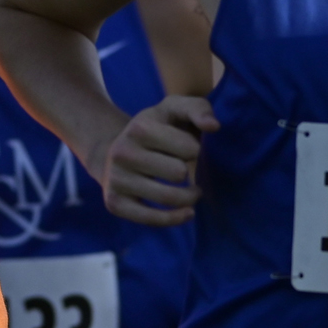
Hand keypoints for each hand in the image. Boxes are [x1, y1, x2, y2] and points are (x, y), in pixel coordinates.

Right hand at [93, 96, 217, 226]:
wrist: (114, 152)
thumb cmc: (155, 130)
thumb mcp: (174, 110)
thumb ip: (198, 108)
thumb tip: (213, 126)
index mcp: (139, 127)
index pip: (189, 148)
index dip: (195, 149)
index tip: (188, 148)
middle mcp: (122, 153)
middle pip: (178, 173)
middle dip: (190, 173)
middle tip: (186, 171)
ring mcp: (116, 179)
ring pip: (168, 198)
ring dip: (189, 197)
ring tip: (192, 192)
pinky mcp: (114, 203)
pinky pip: (152, 219)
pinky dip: (175, 218)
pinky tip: (187, 212)